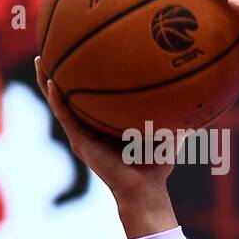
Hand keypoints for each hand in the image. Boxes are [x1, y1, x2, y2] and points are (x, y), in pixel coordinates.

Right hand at [34, 57, 176, 236]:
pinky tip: (52, 81)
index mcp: (106, 125)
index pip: (93, 97)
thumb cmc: (157, 168)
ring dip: (48, 80)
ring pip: (59, 102)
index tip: (85, 54)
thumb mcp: (169, 136)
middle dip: (62, 73)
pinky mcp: (79, 141)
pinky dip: (56, 98)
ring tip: (42, 58)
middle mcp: (90, 128)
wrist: (145, 190)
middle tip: (54, 48)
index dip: (86, 78)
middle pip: (70, 95)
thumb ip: (177, 120)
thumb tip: (197, 102)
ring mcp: (81, 134)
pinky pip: (64, 115)